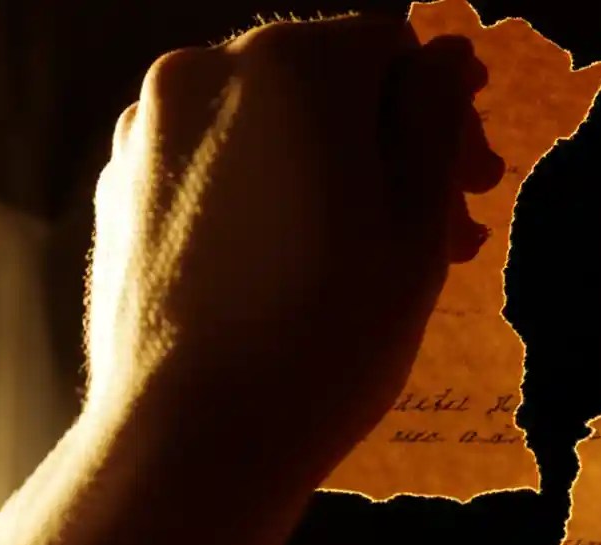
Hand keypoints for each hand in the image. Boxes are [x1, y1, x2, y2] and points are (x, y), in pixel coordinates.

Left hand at [87, 14, 502, 469]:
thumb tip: (449, 55)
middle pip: (331, 88)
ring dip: (342, 180)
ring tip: (384, 264)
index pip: (394, 50)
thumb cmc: (332, 331)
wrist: (196, 439)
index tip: (479, 184)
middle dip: (398, 152)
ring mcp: (149, 133)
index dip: (449, 113)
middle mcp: (204, 73)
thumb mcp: (418, 221)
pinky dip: (274, 200)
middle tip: (449, 233)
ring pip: (274, 132)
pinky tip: (308, 273)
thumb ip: (438, 118)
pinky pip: (220, 171)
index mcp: (291, 65)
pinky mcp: (121, 192)